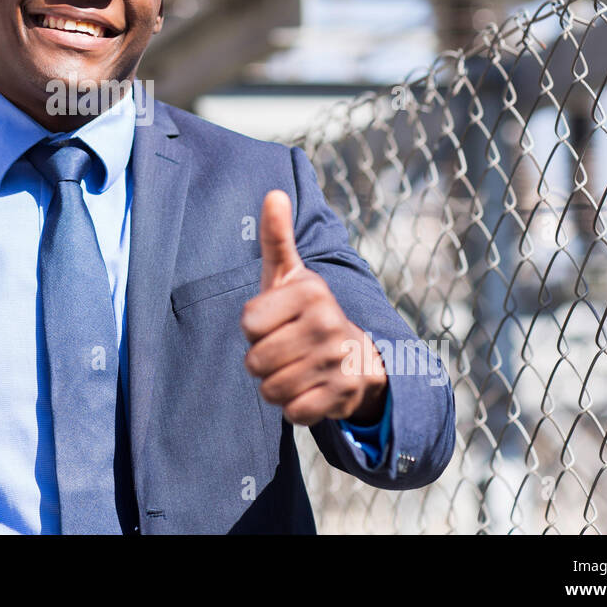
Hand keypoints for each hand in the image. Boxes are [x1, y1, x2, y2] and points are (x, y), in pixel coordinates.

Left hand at [240, 190, 386, 426]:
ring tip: (296, 368)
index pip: (248, 322)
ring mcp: (338, 362)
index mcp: (310, 291)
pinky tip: (310, 390)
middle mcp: (328, 324)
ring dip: (275, 385)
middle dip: (261, 361)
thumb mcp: (291, 275)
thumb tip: (273, 194)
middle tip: (285, 350)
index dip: (254, 327)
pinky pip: (293, 413)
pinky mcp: (343, 396)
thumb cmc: (308, 313)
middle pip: (255, 360)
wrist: (359, 358)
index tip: (275, 321)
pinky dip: (294, 407)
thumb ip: (277, 237)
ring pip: (270, 389)